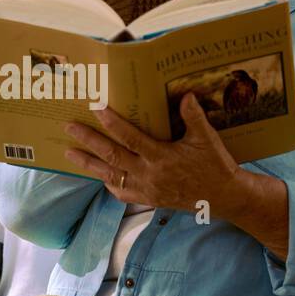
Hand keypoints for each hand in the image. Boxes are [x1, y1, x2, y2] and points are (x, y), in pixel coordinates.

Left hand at [63, 95, 241, 213]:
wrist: (224, 197)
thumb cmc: (216, 165)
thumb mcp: (207, 139)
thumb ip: (194, 117)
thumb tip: (186, 95)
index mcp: (161, 158)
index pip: (130, 138)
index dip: (112, 123)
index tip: (96, 108)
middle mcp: (149, 175)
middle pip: (112, 157)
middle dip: (89, 142)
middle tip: (69, 128)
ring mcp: (147, 190)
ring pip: (111, 176)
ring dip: (89, 164)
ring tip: (70, 153)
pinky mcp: (149, 200)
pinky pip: (122, 193)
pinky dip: (109, 184)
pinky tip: (101, 176)